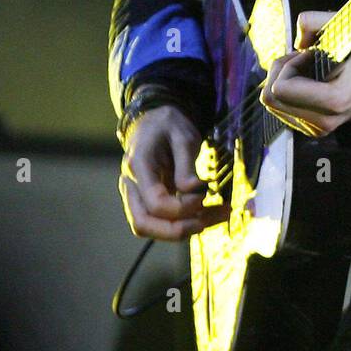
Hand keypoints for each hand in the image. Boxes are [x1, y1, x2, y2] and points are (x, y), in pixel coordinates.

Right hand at [117, 105, 228, 241]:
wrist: (154, 120)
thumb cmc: (169, 125)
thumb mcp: (183, 136)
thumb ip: (186, 165)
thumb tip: (196, 192)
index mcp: (138, 165)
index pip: (154, 202)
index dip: (181, 208)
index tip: (204, 198)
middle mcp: (131, 184)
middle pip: (142, 223)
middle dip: (177, 230)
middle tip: (207, 223)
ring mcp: (136, 195)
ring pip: (150, 227)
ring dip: (184, 229)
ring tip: (220, 215)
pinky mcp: (147, 201)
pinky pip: (161, 221)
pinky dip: (185, 222)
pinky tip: (211, 214)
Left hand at [259, 9, 350, 137]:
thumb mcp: (347, 26)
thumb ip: (313, 21)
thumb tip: (296, 41)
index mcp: (333, 101)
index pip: (280, 89)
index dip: (291, 63)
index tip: (313, 53)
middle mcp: (324, 122)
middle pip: (270, 97)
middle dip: (283, 70)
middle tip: (307, 57)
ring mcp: (318, 129)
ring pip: (273, 103)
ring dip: (286, 79)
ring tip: (310, 67)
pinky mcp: (314, 129)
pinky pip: (282, 108)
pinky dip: (290, 89)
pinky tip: (310, 80)